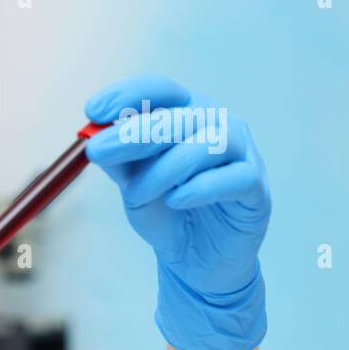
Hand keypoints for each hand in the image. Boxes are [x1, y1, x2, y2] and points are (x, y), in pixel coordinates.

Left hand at [83, 75, 269, 349]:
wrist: (195, 259)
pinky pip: (234, 177)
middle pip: (179, 116)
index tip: (92, 112)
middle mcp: (216, 125)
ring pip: (208, 143)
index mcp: (185, 115)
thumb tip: (94, 136)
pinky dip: (200, 187)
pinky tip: (177, 200)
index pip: (161, 90)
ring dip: (164, 168)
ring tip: (137, 194)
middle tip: (98, 151)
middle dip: (133, 133)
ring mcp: (241, 154)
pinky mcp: (256, 188)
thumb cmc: (166, 211)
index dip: (127, 96)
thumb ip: (118, 159)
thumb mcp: (132, 182)